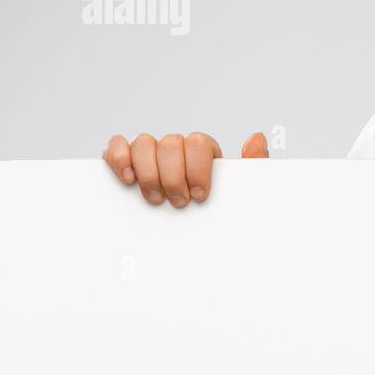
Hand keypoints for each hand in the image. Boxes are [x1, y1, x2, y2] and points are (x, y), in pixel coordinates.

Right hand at [103, 131, 268, 205]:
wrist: (198, 237)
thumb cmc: (217, 210)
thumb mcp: (240, 192)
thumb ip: (254, 166)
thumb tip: (257, 137)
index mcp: (203, 151)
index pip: (198, 143)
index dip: (197, 168)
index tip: (200, 195)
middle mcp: (175, 147)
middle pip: (169, 144)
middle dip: (173, 177)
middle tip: (180, 203)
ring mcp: (149, 153)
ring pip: (143, 143)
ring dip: (149, 174)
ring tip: (156, 199)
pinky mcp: (125, 160)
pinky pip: (116, 146)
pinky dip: (119, 158)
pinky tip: (129, 179)